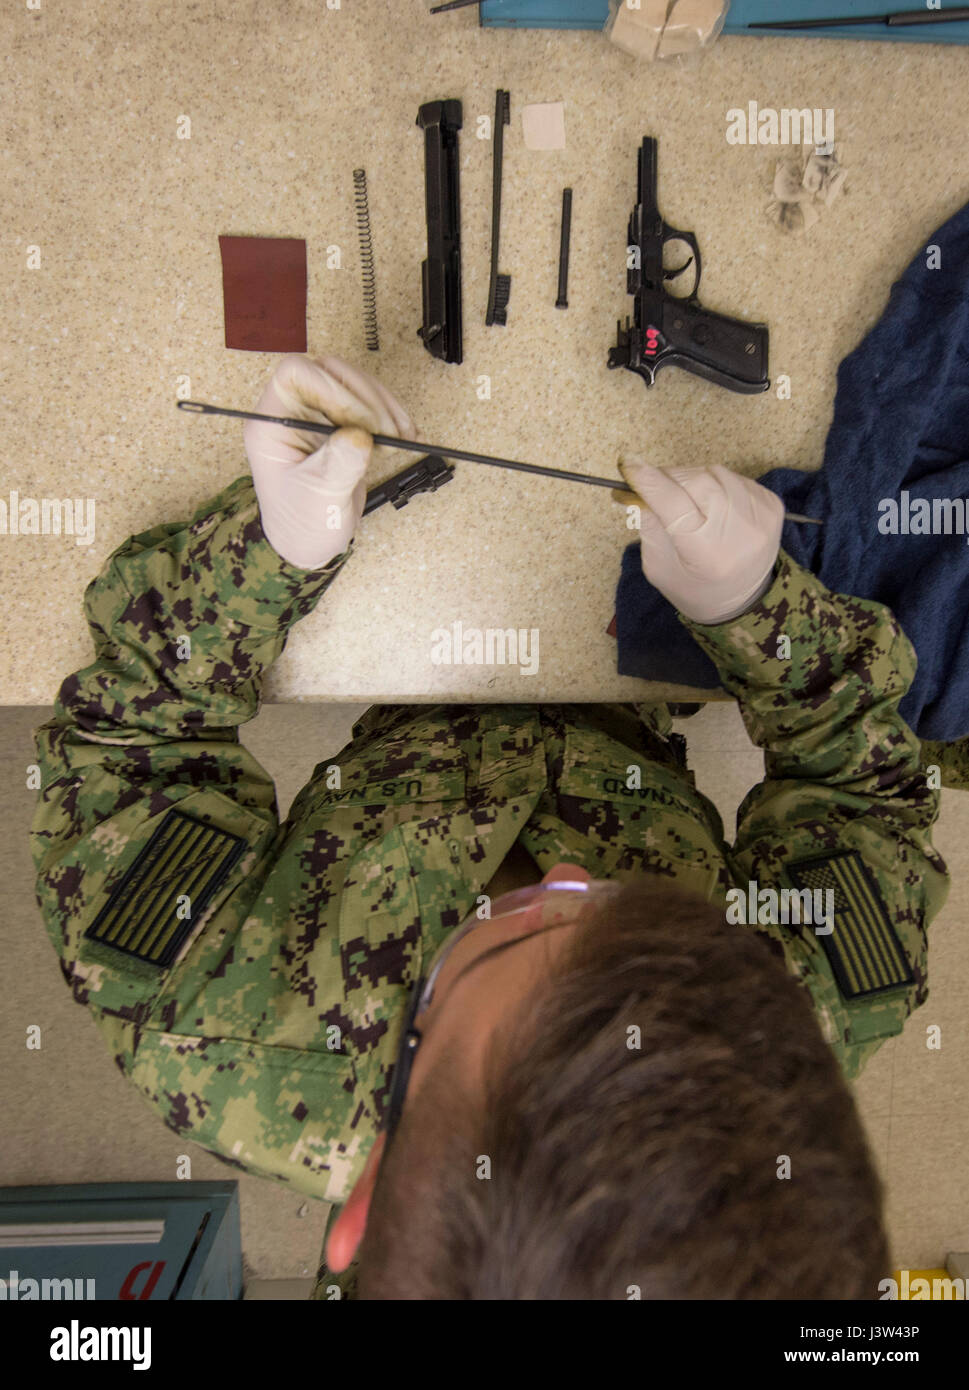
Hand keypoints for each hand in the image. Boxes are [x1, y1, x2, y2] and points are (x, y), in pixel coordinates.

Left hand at [244, 354, 416, 569]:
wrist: (310, 542)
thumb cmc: (301, 523)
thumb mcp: (318, 499)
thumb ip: (337, 466)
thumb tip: (358, 436)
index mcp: (271, 423)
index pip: (295, 375)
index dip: (331, 388)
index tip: (359, 421)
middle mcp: (293, 412)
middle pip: (330, 372)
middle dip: (365, 399)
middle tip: (386, 433)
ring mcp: (318, 415)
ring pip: (354, 384)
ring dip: (384, 406)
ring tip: (401, 437)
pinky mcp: (342, 423)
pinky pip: (369, 403)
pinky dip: (391, 416)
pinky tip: (406, 437)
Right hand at [621, 461, 783, 624]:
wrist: (741, 602)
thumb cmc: (693, 586)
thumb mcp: (658, 566)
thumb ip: (648, 525)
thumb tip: (637, 485)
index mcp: (706, 554)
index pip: (674, 503)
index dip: (650, 481)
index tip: (630, 466)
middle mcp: (739, 534)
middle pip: (696, 481)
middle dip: (671, 477)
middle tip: (657, 485)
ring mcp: (760, 518)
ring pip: (716, 473)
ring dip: (694, 479)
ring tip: (688, 499)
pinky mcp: (773, 506)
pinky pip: (735, 477)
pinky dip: (717, 483)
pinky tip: (713, 504)